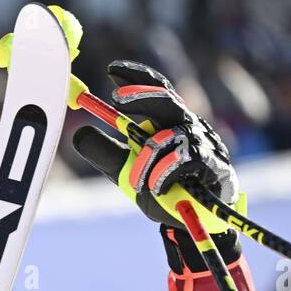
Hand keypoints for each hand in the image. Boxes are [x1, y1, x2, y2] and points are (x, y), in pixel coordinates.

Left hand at [73, 60, 237, 227]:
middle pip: (165, 100)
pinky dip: (162, 175)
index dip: (136, 77)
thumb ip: (106, 154)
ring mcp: (201, 142)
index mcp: (168, 122)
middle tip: (115, 99)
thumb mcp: (127, 172)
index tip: (111, 70)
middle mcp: (186, 126)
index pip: (156, 90)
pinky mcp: (212, 162)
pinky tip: (160, 188)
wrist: (193, 220)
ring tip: (139, 183)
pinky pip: (180, 160)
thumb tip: (79, 132)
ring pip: (165, 138)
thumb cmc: (165, 191)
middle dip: (140, 96)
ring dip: (144, 162)